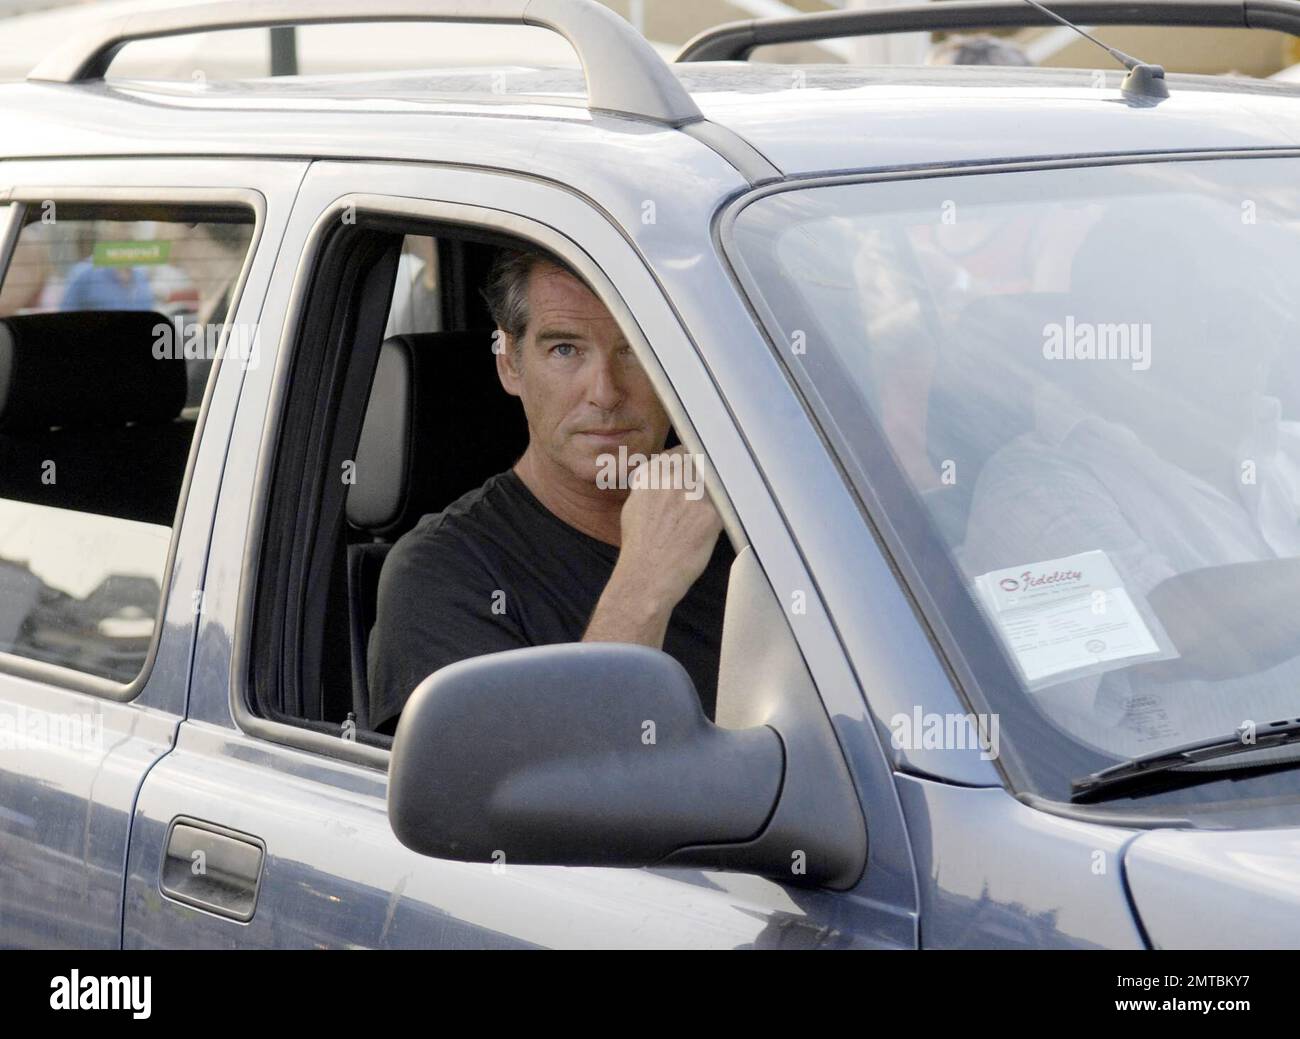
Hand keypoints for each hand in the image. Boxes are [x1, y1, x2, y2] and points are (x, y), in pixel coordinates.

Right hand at [583, 446, 721, 647]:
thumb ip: (652, 485)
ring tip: (712, 507)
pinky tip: (719, 520)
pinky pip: (727, 502)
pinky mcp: (710, 514)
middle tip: (710, 488)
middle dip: (708, 473)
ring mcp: (691, 494)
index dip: (693, 460)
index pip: (681, 452)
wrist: (645, 576)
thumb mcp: (635, 506)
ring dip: (719, 490)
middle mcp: (671, 479)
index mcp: (651, 475)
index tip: (700, 467)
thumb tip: (669, 474)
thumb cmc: (640, 547)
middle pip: (702, 461)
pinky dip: (727, 510)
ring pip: (717, 479)